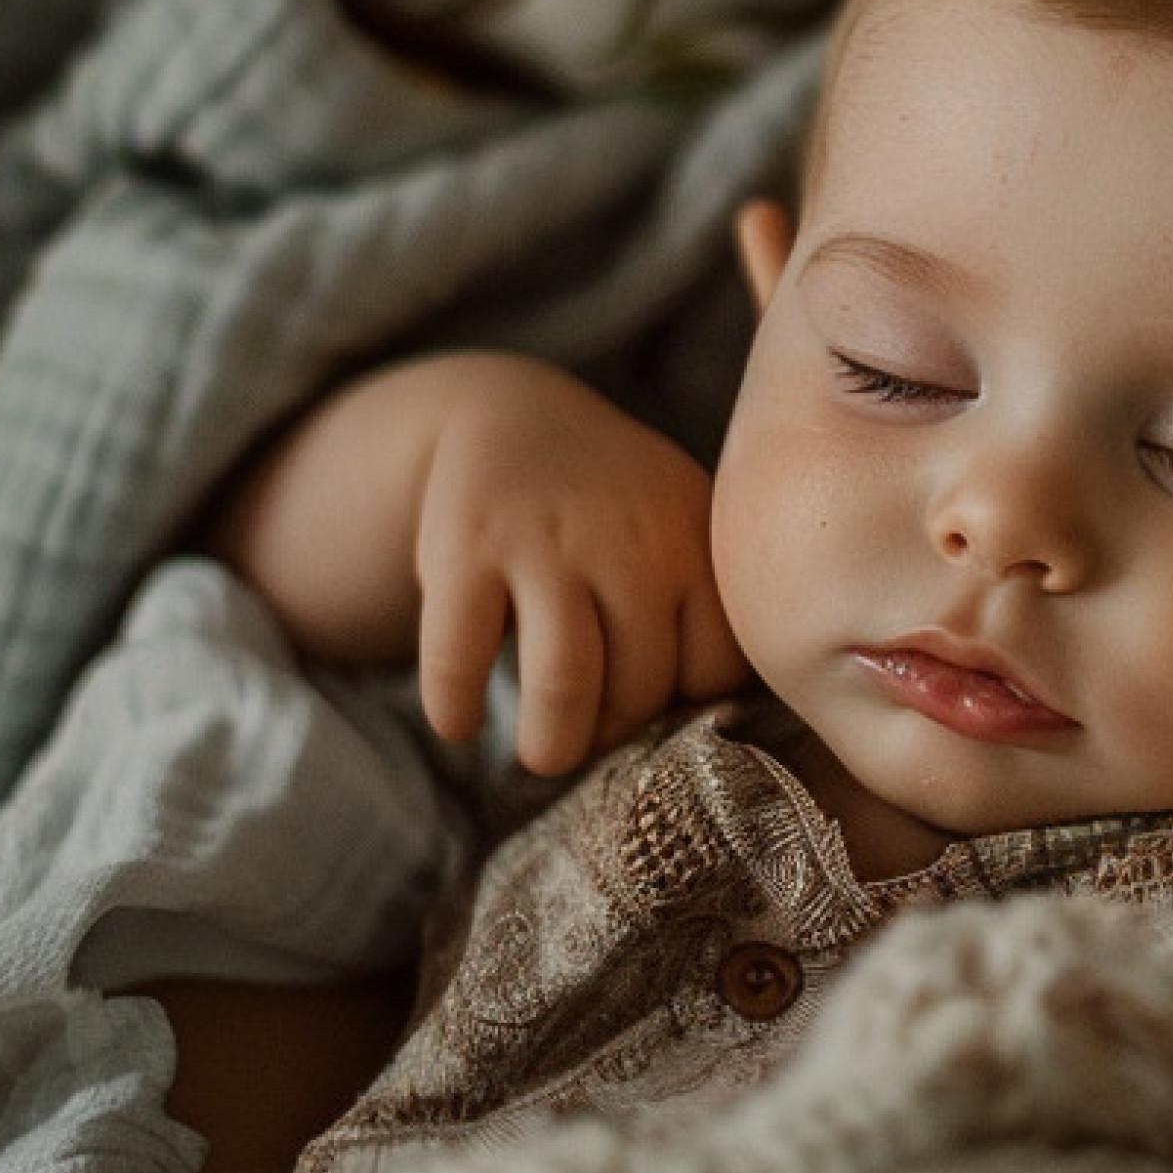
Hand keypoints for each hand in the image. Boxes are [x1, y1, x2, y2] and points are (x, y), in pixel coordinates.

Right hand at [412, 359, 746, 772]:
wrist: (513, 417)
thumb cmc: (613, 511)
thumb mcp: (680, 531)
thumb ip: (700, 609)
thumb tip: (700, 731)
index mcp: (693, 542)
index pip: (715, 668)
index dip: (682, 706)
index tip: (651, 710)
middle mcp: (630, 541)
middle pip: (642, 687)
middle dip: (614, 735)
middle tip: (589, 741)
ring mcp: (546, 543)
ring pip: (565, 687)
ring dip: (552, 746)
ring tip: (542, 755)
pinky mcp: (465, 549)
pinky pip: (461, 659)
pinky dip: (457, 708)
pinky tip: (459, 722)